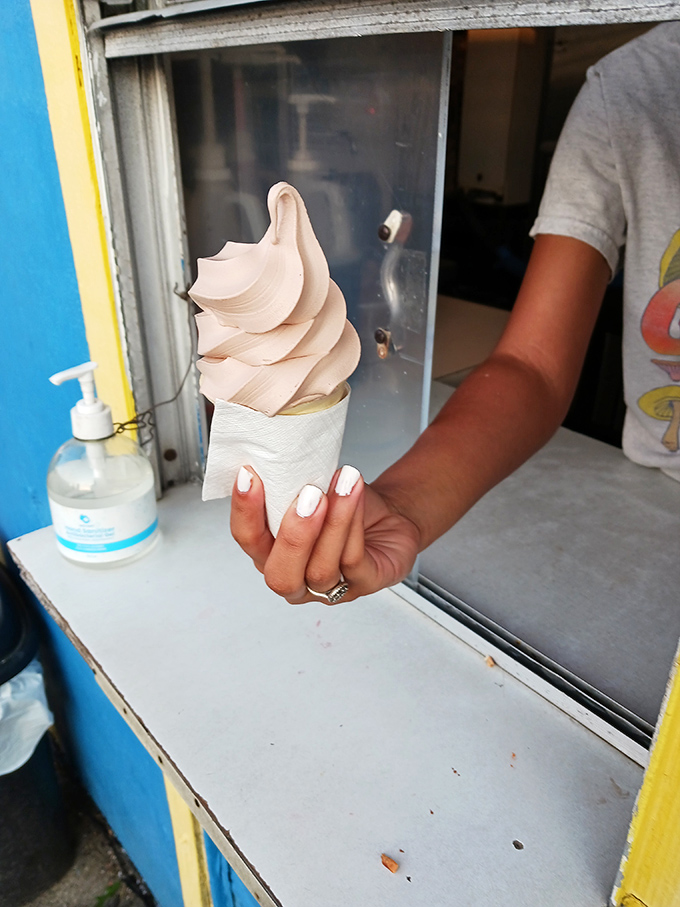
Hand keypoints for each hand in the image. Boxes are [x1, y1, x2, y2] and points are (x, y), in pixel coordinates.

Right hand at [230, 465, 420, 603]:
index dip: (245, 513)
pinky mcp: (365, 585)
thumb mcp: (312, 492)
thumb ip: (289, 488)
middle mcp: (297, 579)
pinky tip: (355, 495)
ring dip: (332, 523)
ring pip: (321, 569)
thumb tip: (275, 458)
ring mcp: (330, 589)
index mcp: (272, 555)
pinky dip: (352, 524)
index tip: (250, 476)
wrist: (389, 515)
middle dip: (292, 536)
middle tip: (307, 496)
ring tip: (342, 484)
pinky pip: (353, 561)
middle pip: (279, 575)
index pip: (249, 542)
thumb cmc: (344, 507)